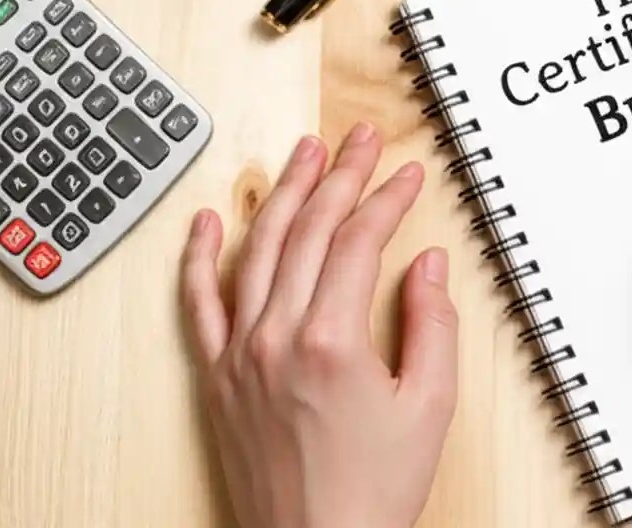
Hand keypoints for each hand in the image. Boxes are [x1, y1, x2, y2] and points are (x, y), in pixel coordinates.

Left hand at [180, 124, 457, 527]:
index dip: (386, 199)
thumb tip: (428, 266)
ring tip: (303, 155)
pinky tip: (211, 220)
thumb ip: (432, 325)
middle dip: (339, 176)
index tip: (406, 175)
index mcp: (332, 341)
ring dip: (282, 196)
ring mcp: (239, 355)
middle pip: (307, 233)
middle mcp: (276, 338)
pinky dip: (201, 257)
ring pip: (257, 252)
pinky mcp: (216, 378)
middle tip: (358, 139)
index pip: (358, 243)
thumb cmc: (372, 492)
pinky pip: (199, 304)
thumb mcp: (430, 406)